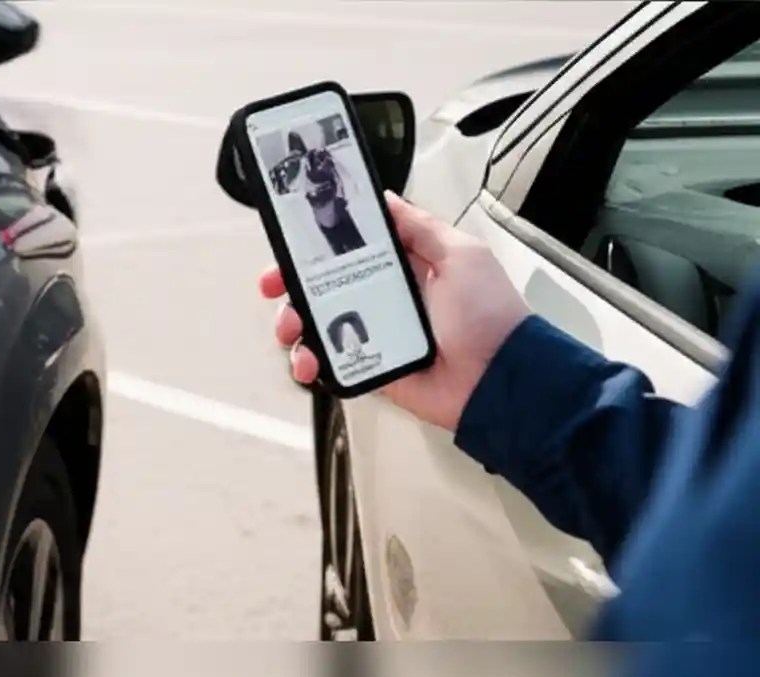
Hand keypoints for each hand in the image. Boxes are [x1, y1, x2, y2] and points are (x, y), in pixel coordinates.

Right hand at [261, 192, 530, 430]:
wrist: (499, 379)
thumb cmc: (488, 314)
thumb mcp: (461, 254)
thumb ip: (420, 227)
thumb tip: (386, 200)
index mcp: (402, 265)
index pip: (348, 248)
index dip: (315, 244)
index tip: (290, 243)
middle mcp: (383, 297)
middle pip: (321, 285)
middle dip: (291, 285)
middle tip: (274, 287)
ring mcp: (373, 333)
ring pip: (316, 324)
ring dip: (293, 324)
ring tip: (292, 330)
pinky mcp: (370, 366)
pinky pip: (330, 362)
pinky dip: (310, 363)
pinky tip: (308, 363)